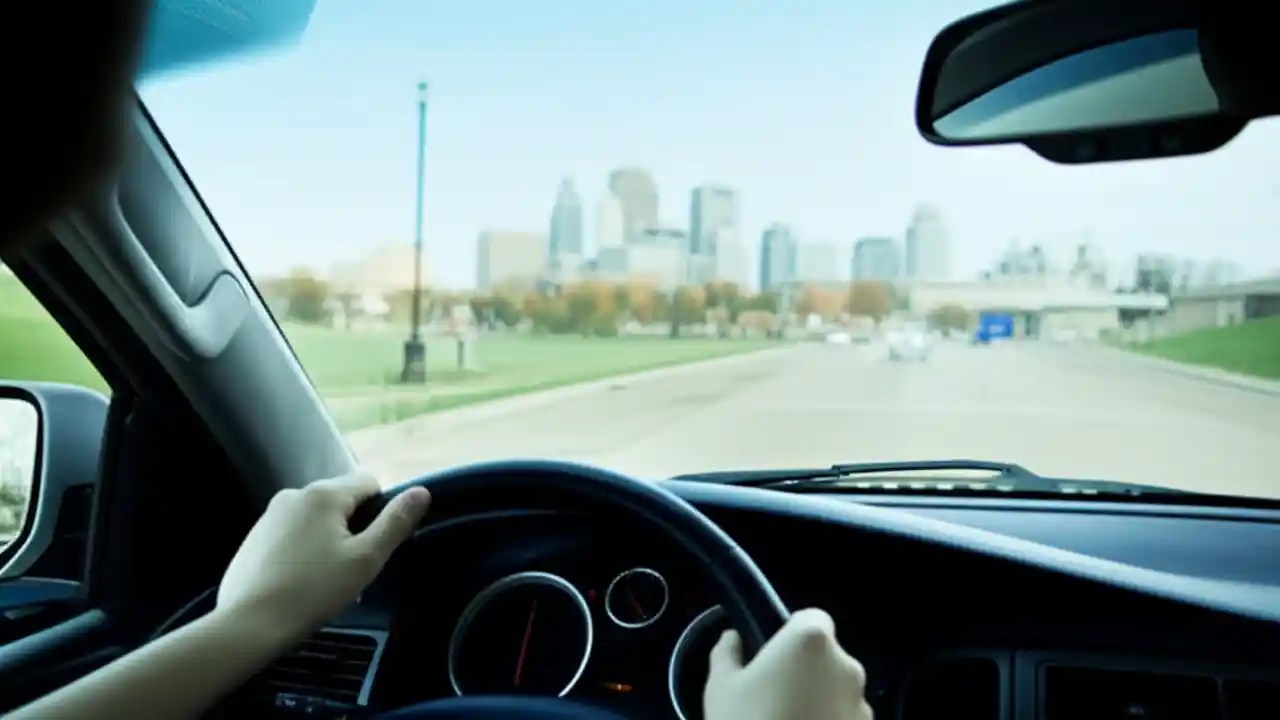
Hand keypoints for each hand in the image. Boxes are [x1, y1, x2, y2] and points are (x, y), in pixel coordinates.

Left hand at [216, 472, 429, 643]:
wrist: (248, 624)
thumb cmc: (313, 591)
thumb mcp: (365, 559)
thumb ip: (395, 522)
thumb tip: (422, 491)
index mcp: (324, 494)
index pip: (370, 483)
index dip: (381, 513)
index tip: (374, 548)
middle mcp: (294, 494)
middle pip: (342, 501)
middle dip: (354, 528)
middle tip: (353, 569)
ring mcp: (270, 515)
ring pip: (317, 519)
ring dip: (330, 540)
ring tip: (326, 580)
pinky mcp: (254, 537)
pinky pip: (293, 533)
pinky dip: (304, 550)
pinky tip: (300, 581)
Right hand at [705, 608, 871, 719]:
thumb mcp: (721, 686)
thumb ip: (727, 652)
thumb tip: (732, 638)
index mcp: (810, 640)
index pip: (811, 619)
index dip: (791, 634)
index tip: (772, 656)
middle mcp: (846, 665)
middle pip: (826, 657)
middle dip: (805, 671)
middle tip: (773, 695)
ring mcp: (861, 705)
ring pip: (837, 691)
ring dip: (819, 700)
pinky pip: (844, 719)